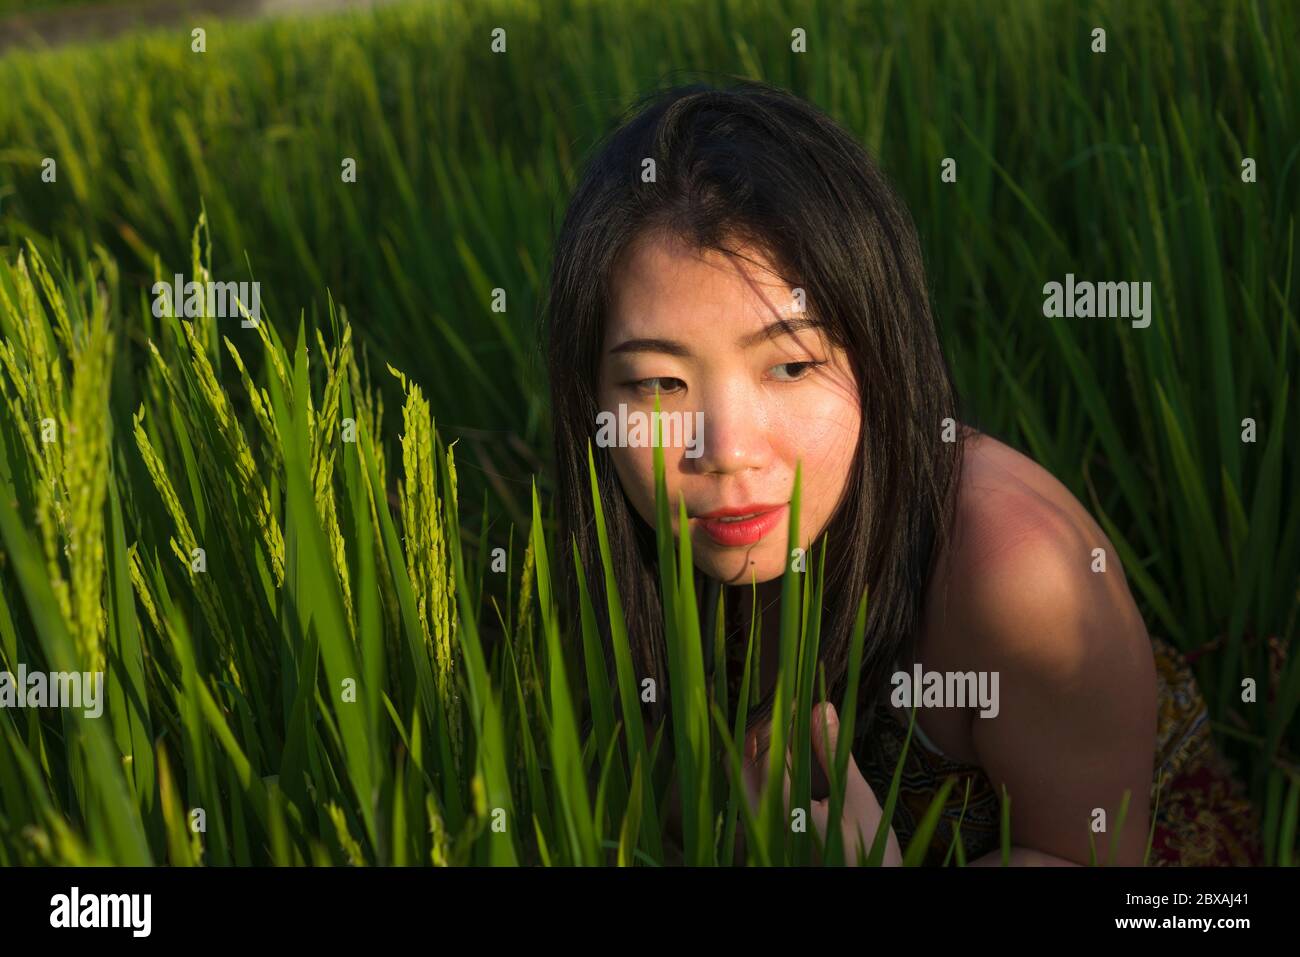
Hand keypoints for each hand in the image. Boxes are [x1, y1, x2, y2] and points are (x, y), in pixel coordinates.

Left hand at [740, 702, 901, 865]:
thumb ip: (834, 752)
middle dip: (757, 730)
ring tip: (787, 725)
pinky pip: (757, 793)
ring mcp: (766, 829)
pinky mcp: (773, 835)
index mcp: (784, 808)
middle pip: (741, 764)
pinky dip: (767, 768)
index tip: (794, 696)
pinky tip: (789, 757)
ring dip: (760, 748)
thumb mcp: (857, 798)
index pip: (764, 751)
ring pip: (746, 779)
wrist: (870, 890)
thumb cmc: (866, 852)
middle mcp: (766, 819)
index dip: (776, 718)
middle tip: (783, 708)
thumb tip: (821, 708)